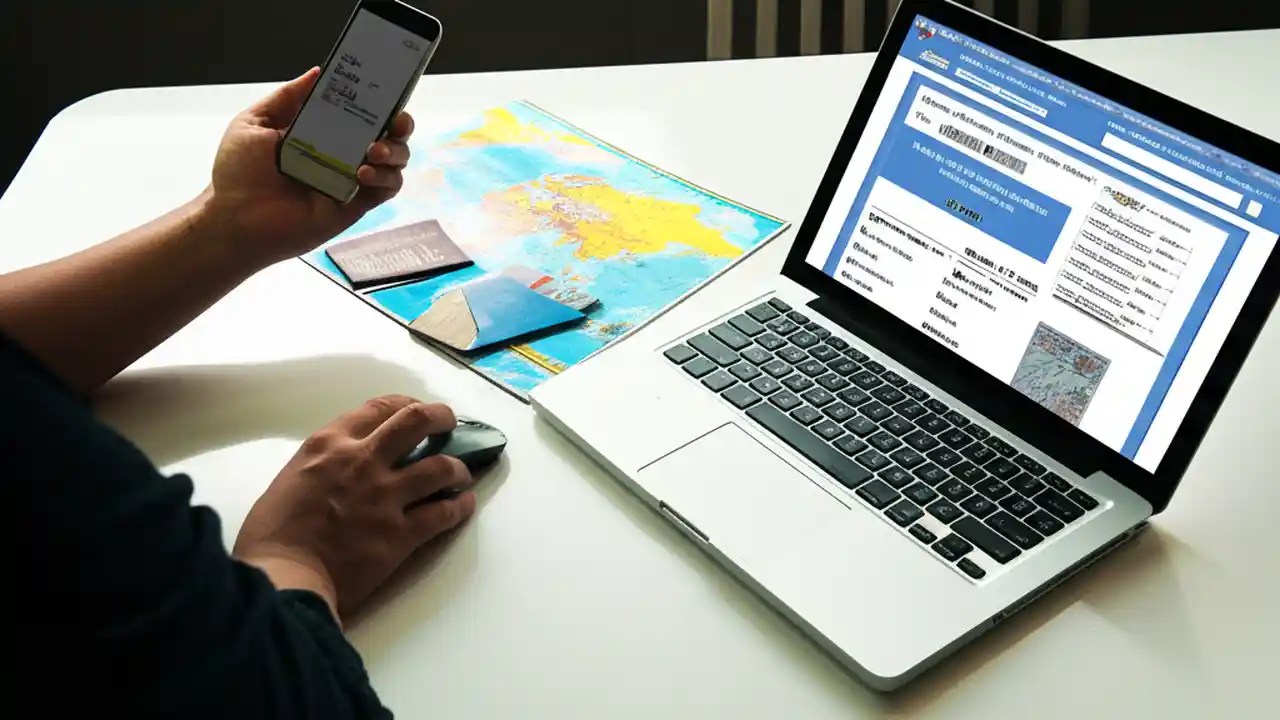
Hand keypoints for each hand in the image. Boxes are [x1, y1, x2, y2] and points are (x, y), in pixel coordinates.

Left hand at [206, 67, 415, 265]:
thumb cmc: (239, 173)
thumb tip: (318, 72)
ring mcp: (351, 181)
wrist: (235, 218)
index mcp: (321, 132)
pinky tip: (363, 173)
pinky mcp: (355, 206)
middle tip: (393, 123)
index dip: (377, 101)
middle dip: (400, 125)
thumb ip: (286, 97)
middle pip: (389, 135)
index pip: (360, 112)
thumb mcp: (254, 123)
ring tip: (373, 152)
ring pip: (395, 162)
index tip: (383, 91)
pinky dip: (386, 178)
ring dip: (395, 152)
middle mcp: (342, 154)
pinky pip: (387, 190)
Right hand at [233, 395, 475, 620]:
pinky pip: (444, 513)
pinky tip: (464, 505)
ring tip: (461, 473)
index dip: (405, 404)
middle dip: (441, 417)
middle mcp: (363, 461)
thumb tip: (343, 469)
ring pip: (440, 467)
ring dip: (457, 468)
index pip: (379, 408)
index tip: (416, 410)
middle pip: (416, 421)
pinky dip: (460, 507)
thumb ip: (323, 465)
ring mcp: (386, 496)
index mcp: (330, 445)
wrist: (282, 578)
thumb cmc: (271, 535)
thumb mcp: (291, 479)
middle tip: (450, 424)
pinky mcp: (402, 532)